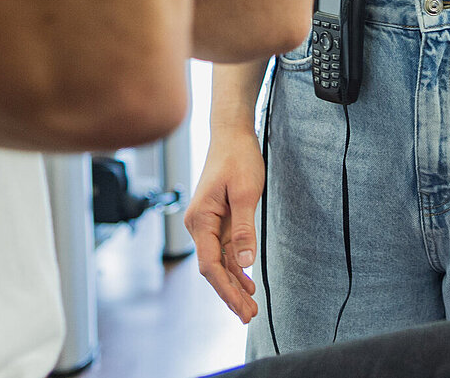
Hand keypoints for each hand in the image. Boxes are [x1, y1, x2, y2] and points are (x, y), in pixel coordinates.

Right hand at [184, 125, 265, 322]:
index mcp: (200, 219)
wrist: (232, 134)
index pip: (209, 264)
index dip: (226, 289)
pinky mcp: (219, 220)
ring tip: (250, 307)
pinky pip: (225, 251)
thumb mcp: (247, 192)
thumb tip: (244, 261)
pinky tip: (247, 283)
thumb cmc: (237, 158)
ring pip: (219, 262)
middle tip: (249, 315)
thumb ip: (245, 228)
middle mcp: (199, 224)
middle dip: (230, 294)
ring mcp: (208, 224)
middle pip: (213, 268)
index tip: (241, 308)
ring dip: (234, 284)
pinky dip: (236, 267)